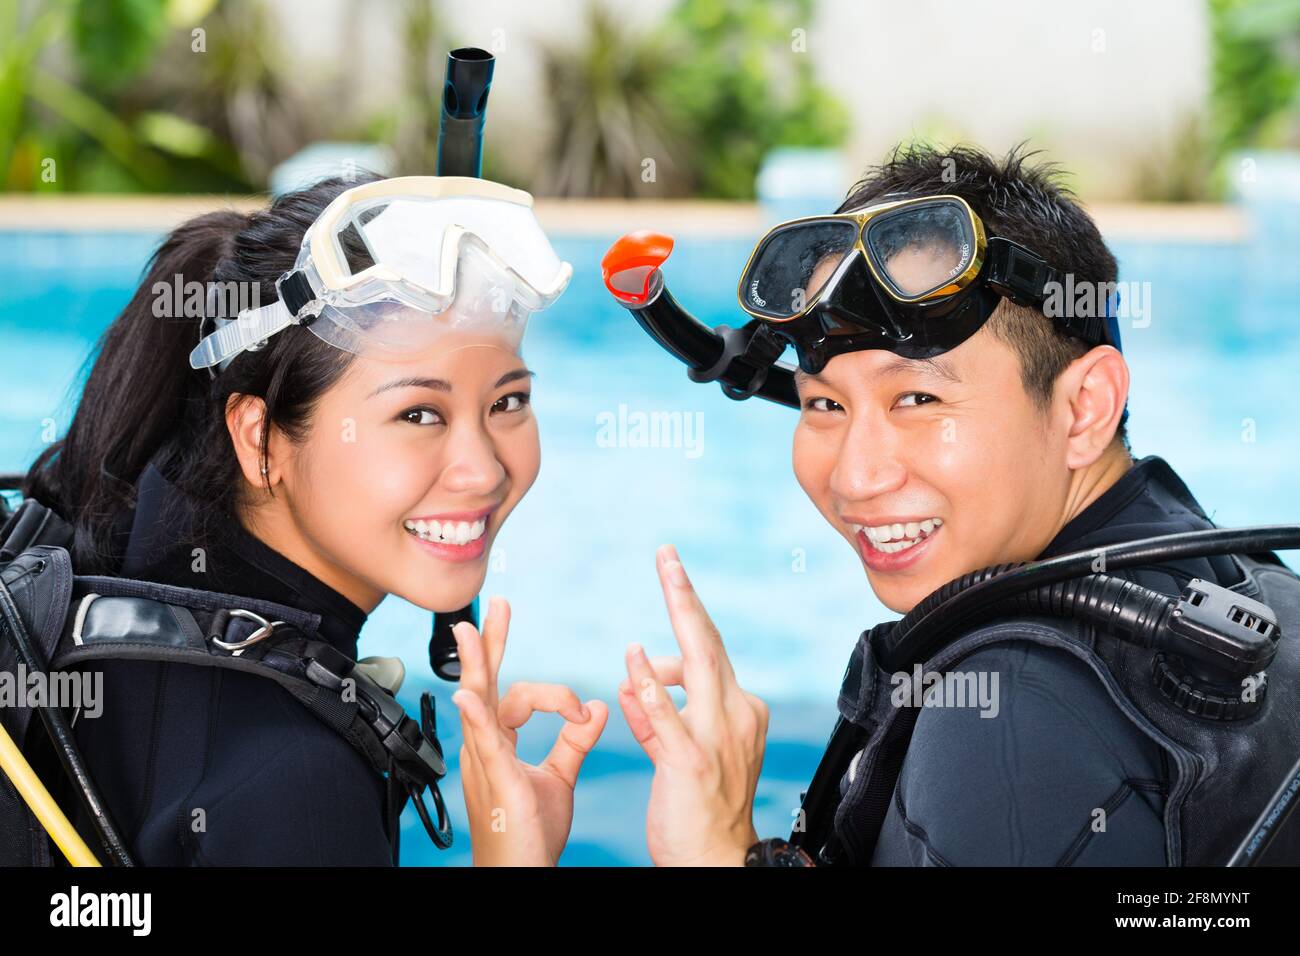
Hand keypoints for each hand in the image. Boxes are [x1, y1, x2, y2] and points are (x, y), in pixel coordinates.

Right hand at [451, 597, 608, 865]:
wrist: (519, 874)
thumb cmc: (530, 836)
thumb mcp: (558, 778)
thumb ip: (574, 742)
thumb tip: (595, 707)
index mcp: (500, 745)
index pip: (515, 697)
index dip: (551, 694)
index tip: (581, 708)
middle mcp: (486, 748)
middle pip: (485, 683)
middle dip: (490, 644)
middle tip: (496, 606)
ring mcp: (485, 763)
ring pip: (478, 703)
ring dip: (474, 665)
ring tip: (470, 631)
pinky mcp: (495, 781)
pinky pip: (484, 743)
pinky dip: (476, 717)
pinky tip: (468, 696)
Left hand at [618, 545, 766, 865]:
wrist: (717, 860)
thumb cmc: (700, 808)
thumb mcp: (679, 751)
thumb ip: (656, 714)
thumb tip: (631, 680)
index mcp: (737, 709)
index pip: (707, 653)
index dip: (687, 611)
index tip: (671, 573)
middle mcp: (735, 714)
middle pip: (708, 642)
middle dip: (685, 594)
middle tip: (667, 554)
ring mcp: (717, 737)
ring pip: (699, 663)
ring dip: (680, 612)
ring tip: (666, 573)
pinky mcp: (692, 762)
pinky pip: (669, 715)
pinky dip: (651, 683)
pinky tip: (634, 657)